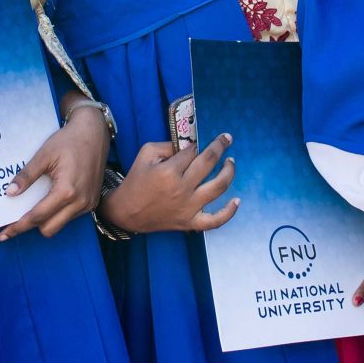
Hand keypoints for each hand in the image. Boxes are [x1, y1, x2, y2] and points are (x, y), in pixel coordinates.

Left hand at [0, 103, 110, 240]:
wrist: (94, 133)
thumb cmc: (69, 141)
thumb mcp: (44, 155)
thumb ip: (27, 176)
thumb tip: (10, 193)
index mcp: (66, 191)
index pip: (37, 217)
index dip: (18, 226)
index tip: (4, 234)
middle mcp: (80, 202)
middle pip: (49, 229)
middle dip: (31, 227)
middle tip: (14, 222)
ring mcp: (88, 204)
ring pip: (60, 225)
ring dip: (45, 221)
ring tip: (31, 209)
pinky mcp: (91, 201)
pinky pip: (70, 217)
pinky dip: (57, 214)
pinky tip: (48, 202)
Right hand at [97, 135, 239, 234]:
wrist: (126, 212)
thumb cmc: (136, 181)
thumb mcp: (146, 154)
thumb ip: (168, 145)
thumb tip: (189, 145)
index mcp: (170, 171)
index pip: (192, 151)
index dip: (195, 144)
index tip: (197, 142)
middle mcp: (182, 189)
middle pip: (209, 163)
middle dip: (220, 146)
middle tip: (227, 139)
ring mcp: (189, 208)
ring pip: (218, 187)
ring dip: (229, 171)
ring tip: (231, 162)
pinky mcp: (191, 223)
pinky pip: (215, 220)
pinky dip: (229, 212)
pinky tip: (237, 201)